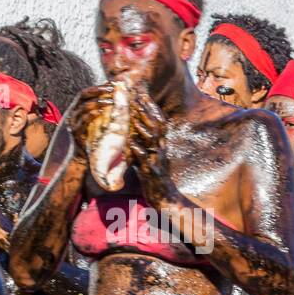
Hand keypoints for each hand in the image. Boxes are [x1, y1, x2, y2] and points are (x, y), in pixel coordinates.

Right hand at [67, 84, 116, 159]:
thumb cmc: (98, 142)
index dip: (99, 87)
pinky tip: (101, 112)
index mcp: (80, 109)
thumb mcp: (100, 124)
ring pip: (84, 107)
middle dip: (98, 90)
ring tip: (110, 100)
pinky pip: (83, 120)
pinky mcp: (76, 132)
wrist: (88, 161)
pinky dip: (92, 114)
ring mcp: (74, 122)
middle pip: (84, 96)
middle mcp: (75, 113)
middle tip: (112, 88)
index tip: (112, 83)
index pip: (88, 93)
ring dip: (97, 102)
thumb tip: (119, 101)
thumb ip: (104, 113)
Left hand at [127, 86, 174, 206]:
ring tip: (132, 115)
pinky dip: (137, 149)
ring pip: (152, 139)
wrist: (164, 199)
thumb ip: (140, 148)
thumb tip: (128, 138)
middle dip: (147, 112)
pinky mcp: (151, 171)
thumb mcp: (147, 160)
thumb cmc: (153, 180)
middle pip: (157, 126)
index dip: (151, 109)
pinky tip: (130, 142)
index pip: (158, 123)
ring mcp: (157, 160)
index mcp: (160, 146)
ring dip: (142, 127)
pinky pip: (144, 158)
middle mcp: (160, 150)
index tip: (141, 95)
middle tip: (136, 98)